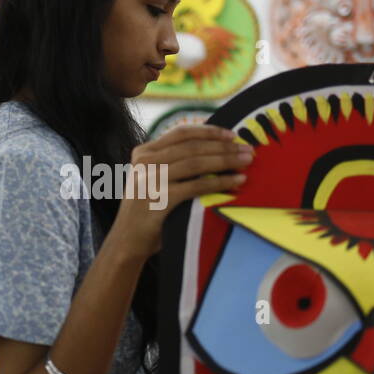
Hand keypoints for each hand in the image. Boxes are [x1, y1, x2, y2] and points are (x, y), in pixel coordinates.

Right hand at [110, 124, 251, 258]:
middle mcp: (145, 161)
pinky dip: (220, 182)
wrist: (127, 241)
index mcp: (143, 152)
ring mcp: (151, 179)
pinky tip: (237, 182)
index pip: (181, 133)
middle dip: (223, 146)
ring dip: (225, 160)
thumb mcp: (152, 179)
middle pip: (192, 147)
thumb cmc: (147, 211)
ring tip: (246, 162)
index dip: (209, 132)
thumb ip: (171, 163)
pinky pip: (197, 185)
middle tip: (246, 149)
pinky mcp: (161, 198)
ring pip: (196, 163)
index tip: (232, 135)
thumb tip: (212, 150)